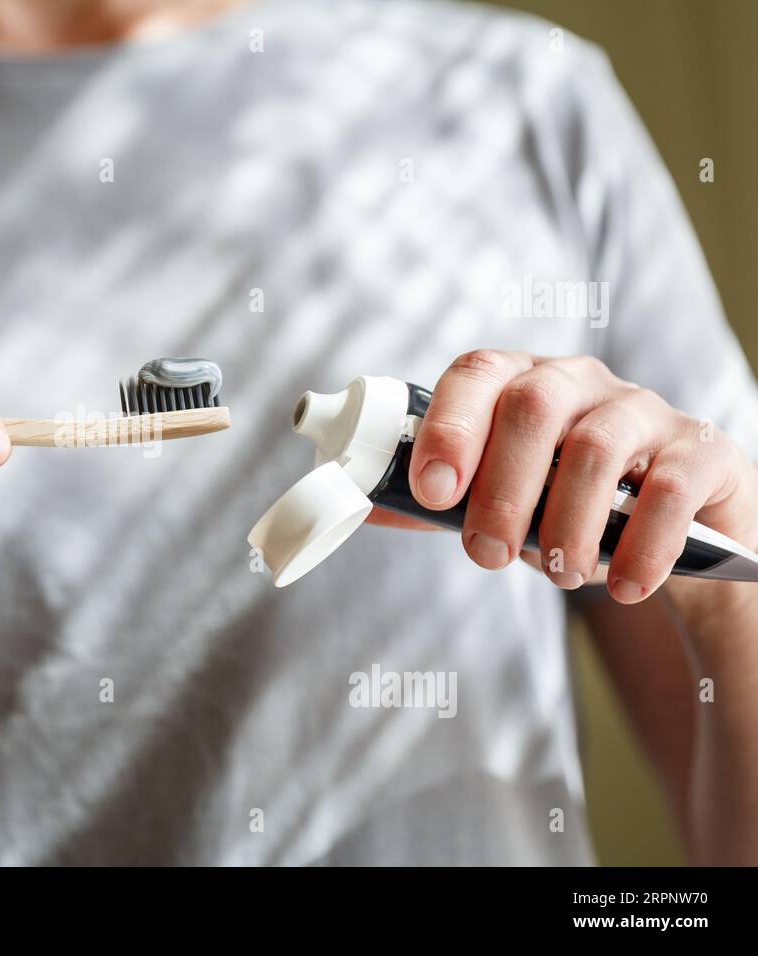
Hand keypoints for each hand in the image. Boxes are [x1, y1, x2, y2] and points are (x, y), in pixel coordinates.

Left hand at [393, 350, 757, 602]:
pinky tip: (621, 584)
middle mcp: (579, 381)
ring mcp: (643, 410)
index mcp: (518, 382)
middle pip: (531, 407)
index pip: (476, 374)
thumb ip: (437, 501)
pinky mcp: (701, 451)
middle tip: (486, 555)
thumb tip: (357, 506)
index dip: (448, 427)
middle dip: (501, 489)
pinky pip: (670, 488)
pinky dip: (640, 546)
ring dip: (565, 524)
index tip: (431, 492)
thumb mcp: (499, 498)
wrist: (672, 530)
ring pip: (597, 448)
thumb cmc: (563, 503)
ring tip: (558, 575)